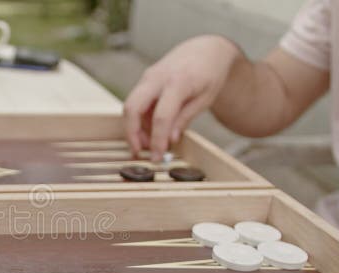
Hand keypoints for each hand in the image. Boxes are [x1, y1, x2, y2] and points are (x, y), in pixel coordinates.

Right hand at [123, 35, 240, 160]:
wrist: (206, 49)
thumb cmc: (209, 73)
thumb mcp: (205, 99)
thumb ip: (185, 118)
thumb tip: (170, 140)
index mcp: (178, 82)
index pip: (161, 116)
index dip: (157, 139)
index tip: (157, 157)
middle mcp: (157, 78)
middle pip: (132, 108)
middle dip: (131, 133)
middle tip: (139, 153)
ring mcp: (148, 77)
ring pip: (130, 106)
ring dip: (134, 128)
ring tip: (148, 144)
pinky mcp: (145, 80)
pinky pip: (135, 102)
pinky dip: (139, 119)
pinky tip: (150, 130)